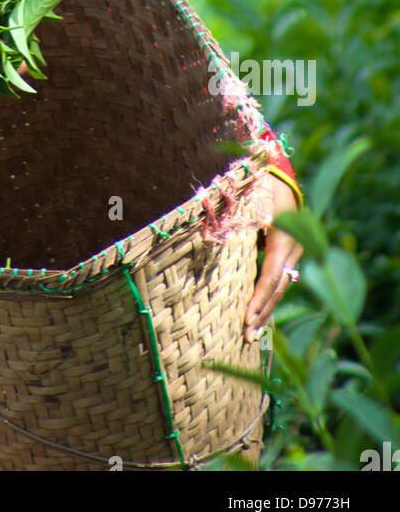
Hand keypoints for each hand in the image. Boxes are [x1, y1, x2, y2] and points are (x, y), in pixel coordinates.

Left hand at [243, 174, 303, 342]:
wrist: (280, 175)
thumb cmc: (260, 182)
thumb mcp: (252, 194)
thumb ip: (238, 213)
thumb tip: (219, 233)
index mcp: (284, 236)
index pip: (271, 274)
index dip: (259, 297)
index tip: (246, 318)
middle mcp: (293, 248)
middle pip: (278, 287)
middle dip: (262, 312)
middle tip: (247, 336)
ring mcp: (294, 252)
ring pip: (280, 287)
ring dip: (266, 310)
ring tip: (252, 334)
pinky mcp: (288, 254)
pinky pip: (278, 280)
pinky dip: (268, 298)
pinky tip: (258, 316)